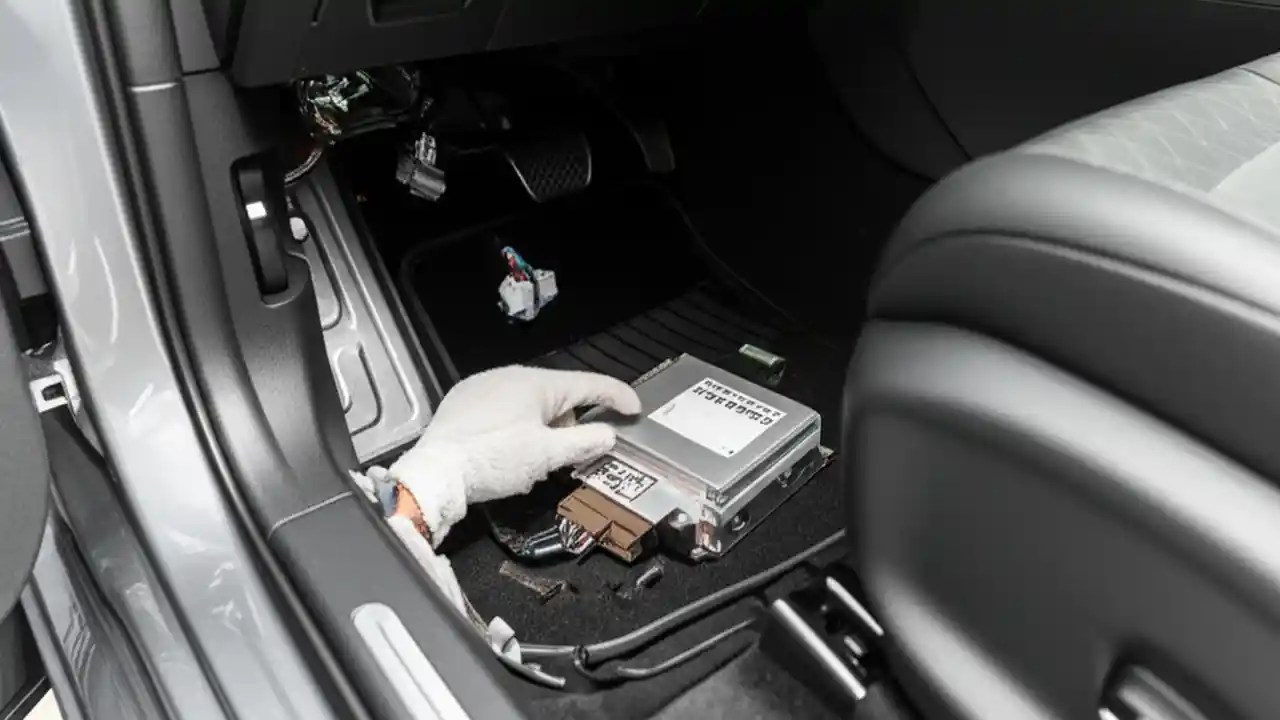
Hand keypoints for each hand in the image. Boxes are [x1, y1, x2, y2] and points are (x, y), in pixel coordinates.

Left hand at [388, 366, 641, 542]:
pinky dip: (516, 428)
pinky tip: (505, 454)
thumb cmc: (494, 459)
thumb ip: (584, 443)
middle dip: (570, 425)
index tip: (635, 409)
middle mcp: (510, 375)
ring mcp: (484, 386)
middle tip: (568, 457)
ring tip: (532, 463)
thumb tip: (608, 435)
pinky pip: (503, 409)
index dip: (617, 396)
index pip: (589, 384)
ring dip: (541, 429)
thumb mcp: (546, 456)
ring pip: (529, 405)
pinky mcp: (463, 402)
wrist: (435, 472)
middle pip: (558, 397)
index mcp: (536, 383)